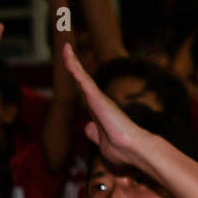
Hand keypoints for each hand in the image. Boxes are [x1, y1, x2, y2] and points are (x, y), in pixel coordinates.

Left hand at [61, 43, 153, 168]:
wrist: (133, 150)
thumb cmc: (122, 151)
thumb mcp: (102, 143)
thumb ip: (94, 134)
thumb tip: (87, 127)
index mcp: (98, 113)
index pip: (85, 94)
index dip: (78, 83)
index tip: (73, 71)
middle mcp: (98, 102)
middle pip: (81, 80)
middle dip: (73, 65)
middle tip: (66, 48)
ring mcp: (97, 98)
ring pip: (81, 75)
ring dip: (72, 60)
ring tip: (64, 46)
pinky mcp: (95, 95)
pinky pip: (80, 77)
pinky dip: (72, 64)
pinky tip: (66, 52)